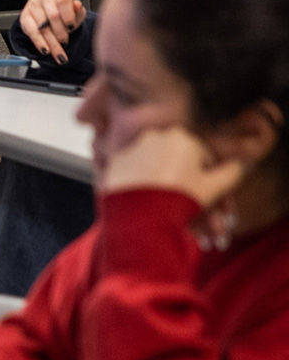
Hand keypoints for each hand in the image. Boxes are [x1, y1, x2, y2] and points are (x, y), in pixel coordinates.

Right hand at [13, 0, 86, 62]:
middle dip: (61, 32)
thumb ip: (78, 10)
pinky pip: (32, 32)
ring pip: (42, 27)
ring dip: (52, 42)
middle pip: (53, 15)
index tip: (71, 26)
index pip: (63, 0)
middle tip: (65, 41)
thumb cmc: (65, 13)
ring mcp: (32, 4)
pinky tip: (46, 50)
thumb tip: (77, 5)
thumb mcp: (76, 12)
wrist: (51, 17)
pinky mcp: (24, 16)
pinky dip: (39, 43)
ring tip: (59, 53)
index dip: (68, 15)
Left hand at [103, 125, 243, 206]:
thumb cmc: (179, 198)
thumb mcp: (213, 187)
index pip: (204, 158)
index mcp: (181, 137)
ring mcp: (133, 149)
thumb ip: (230, 173)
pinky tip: (155, 211)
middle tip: (201, 217)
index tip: (215, 201)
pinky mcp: (116, 164)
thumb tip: (242, 163)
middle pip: (180, 167)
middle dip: (193, 193)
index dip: (213, 181)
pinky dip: (147, 190)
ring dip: (172, 195)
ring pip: (159, 173)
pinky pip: (138, 177)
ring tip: (181, 222)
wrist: (140, 215)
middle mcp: (155, 137)